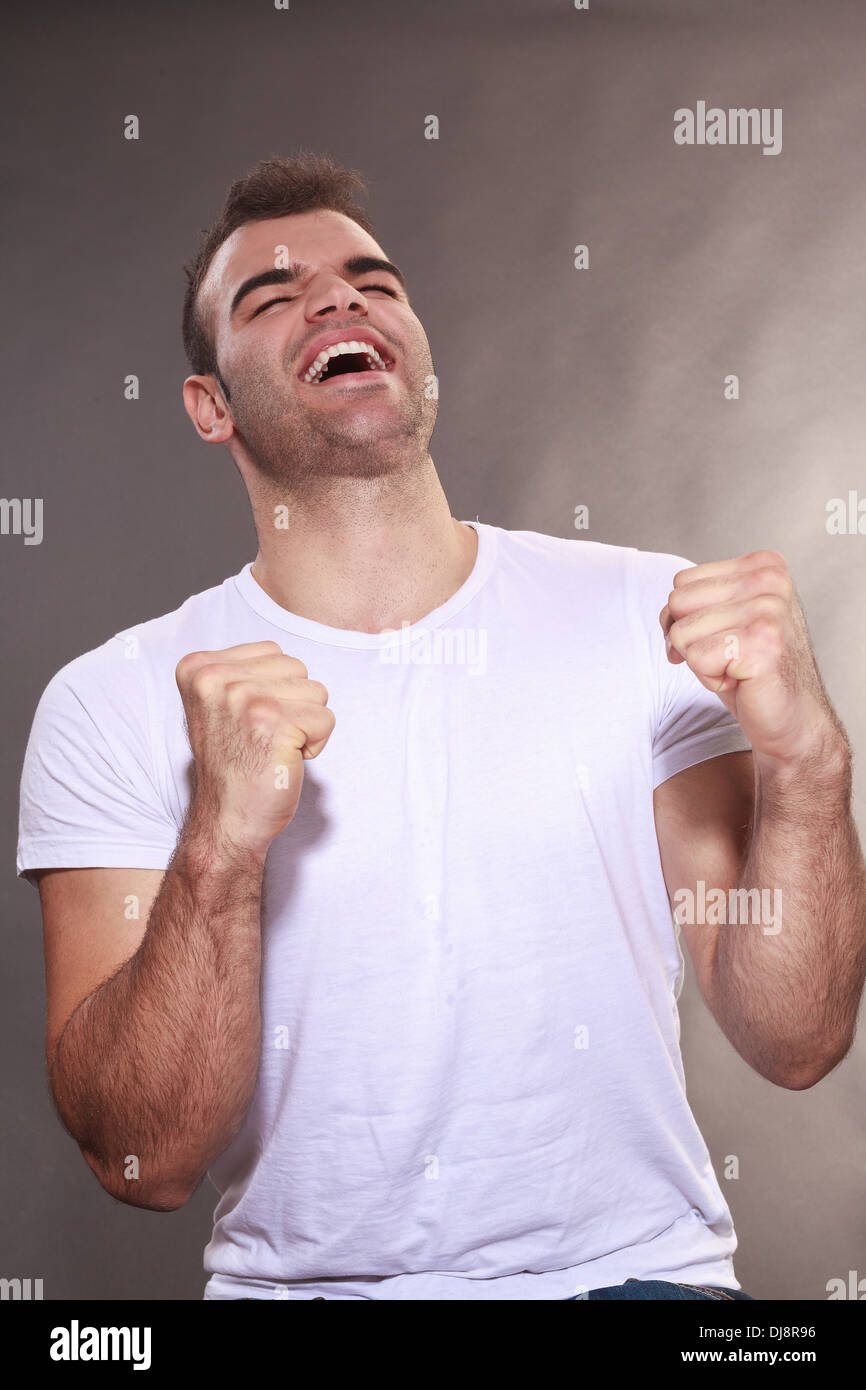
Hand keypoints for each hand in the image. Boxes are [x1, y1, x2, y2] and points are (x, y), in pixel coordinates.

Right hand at [175, 640, 335, 855]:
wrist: (227, 818)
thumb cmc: (234, 763)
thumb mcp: (221, 704)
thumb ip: (242, 671)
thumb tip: (284, 655)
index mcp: (198, 668)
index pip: (272, 651)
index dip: (274, 689)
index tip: (248, 722)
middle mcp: (216, 678)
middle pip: (297, 667)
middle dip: (294, 704)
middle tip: (264, 738)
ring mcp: (243, 698)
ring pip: (316, 691)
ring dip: (306, 723)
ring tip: (275, 747)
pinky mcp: (272, 723)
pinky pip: (326, 719)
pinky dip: (316, 744)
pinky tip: (286, 760)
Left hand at [658, 550, 844, 768]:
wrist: (792, 718)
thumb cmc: (751, 671)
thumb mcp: (720, 623)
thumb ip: (692, 604)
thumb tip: (666, 616)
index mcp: (763, 565)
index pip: (682, 582)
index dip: (689, 619)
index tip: (724, 638)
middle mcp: (769, 580)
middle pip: (677, 602)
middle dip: (691, 640)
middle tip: (730, 657)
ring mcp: (768, 610)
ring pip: (682, 632)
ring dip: (702, 662)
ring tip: (737, 668)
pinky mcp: (761, 643)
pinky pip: (696, 658)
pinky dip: (710, 679)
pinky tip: (741, 680)